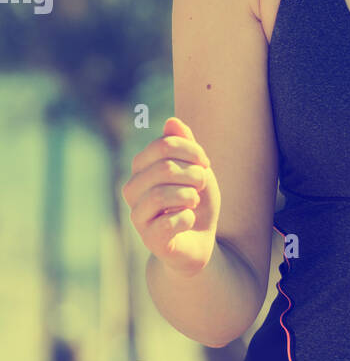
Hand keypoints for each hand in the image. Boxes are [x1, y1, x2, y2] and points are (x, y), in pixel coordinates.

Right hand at [122, 116, 219, 274]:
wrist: (201, 239)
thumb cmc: (196, 200)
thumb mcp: (196, 169)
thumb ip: (184, 146)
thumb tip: (172, 121)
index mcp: (141, 168)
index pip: (162, 146)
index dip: (190, 150)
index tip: (205, 162)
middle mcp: (132, 190)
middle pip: (162, 169)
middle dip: (193, 174)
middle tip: (202, 184)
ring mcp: (137, 216)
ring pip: (161, 195)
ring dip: (190, 196)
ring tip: (195, 201)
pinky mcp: (149, 239)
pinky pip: (168, 222)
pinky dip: (187, 218)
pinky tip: (189, 220)